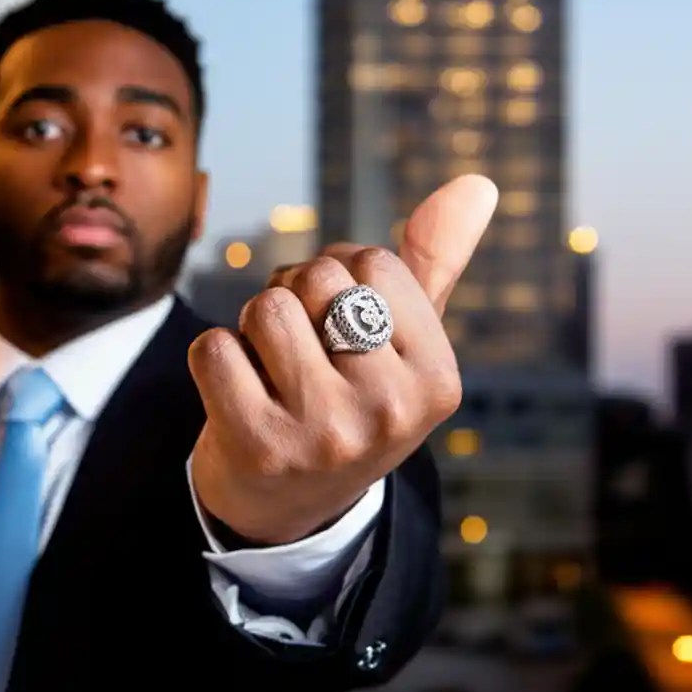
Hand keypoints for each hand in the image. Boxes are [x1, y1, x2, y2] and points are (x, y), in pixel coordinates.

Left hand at [187, 175, 497, 544]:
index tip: (340, 326)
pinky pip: (213, 348)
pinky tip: (237, 397)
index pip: (372, 261)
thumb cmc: (346, 404)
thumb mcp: (401, 347)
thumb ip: (434, 265)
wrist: (283, 507)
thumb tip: (478, 184)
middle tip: (299, 352)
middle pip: (319, 277)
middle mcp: (390, 411)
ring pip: (266, 307)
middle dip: (296, 295)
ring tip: (270, 372)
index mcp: (438, 381)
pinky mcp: (257, 446)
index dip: (340, 276)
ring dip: (253, 327)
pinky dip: (215, 359)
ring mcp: (325, 433)